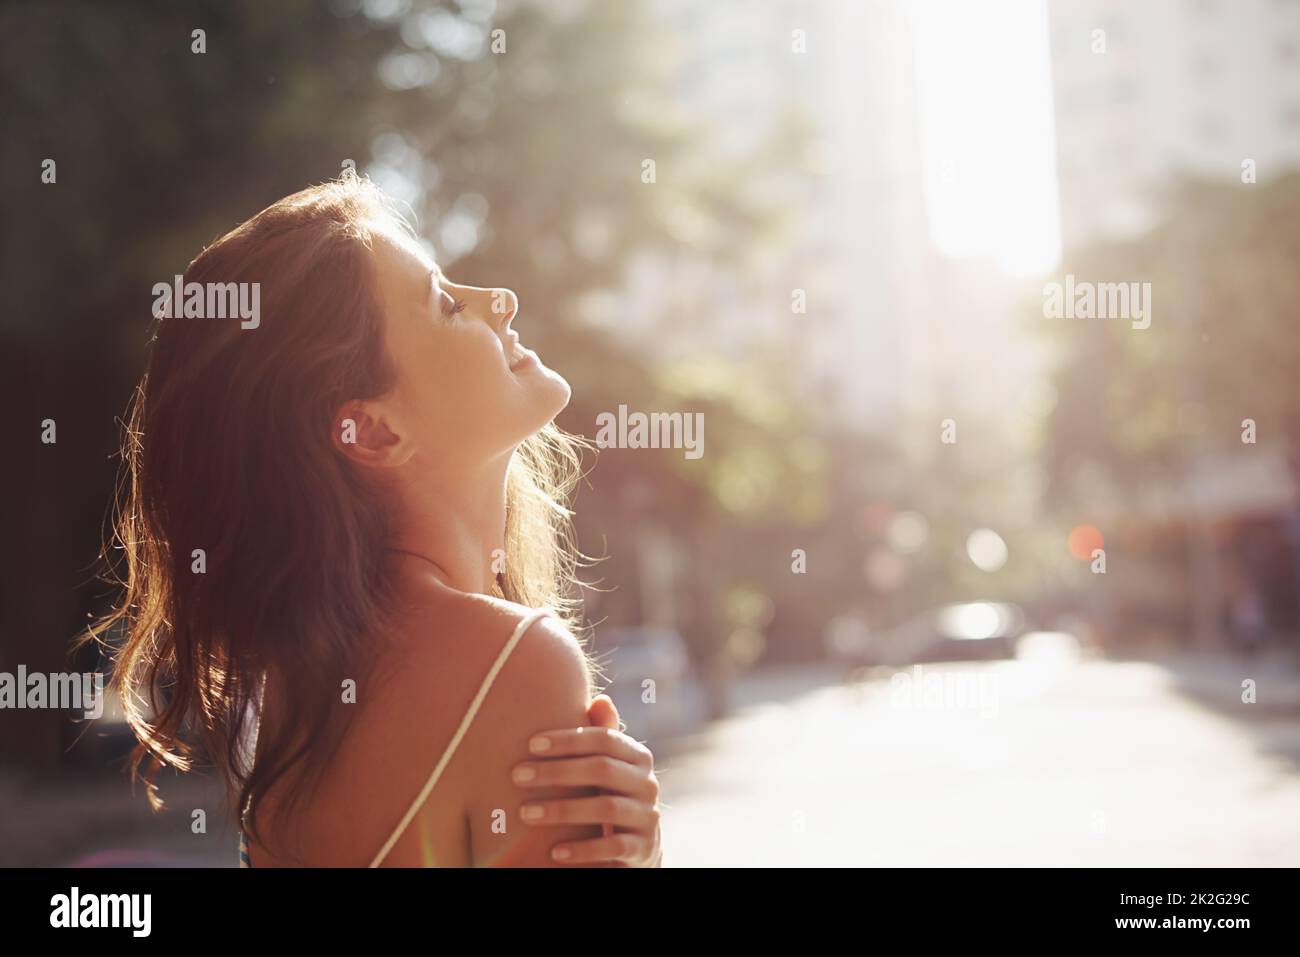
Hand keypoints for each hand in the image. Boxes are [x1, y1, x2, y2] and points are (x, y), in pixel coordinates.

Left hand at [513, 694, 662, 865]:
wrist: (637, 846)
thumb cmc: (611, 795)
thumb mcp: (608, 766)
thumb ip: (602, 735)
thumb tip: (601, 699)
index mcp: (637, 756)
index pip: (605, 739)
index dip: (568, 739)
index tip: (530, 744)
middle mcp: (648, 783)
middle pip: (601, 770)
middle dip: (556, 771)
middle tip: (517, 775)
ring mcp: (648, 816)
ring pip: (605, 809)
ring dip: (562, 810)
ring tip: (526, 813)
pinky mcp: (644, 848)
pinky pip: (613, 848)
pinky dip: (582, 849)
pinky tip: (554, 851)